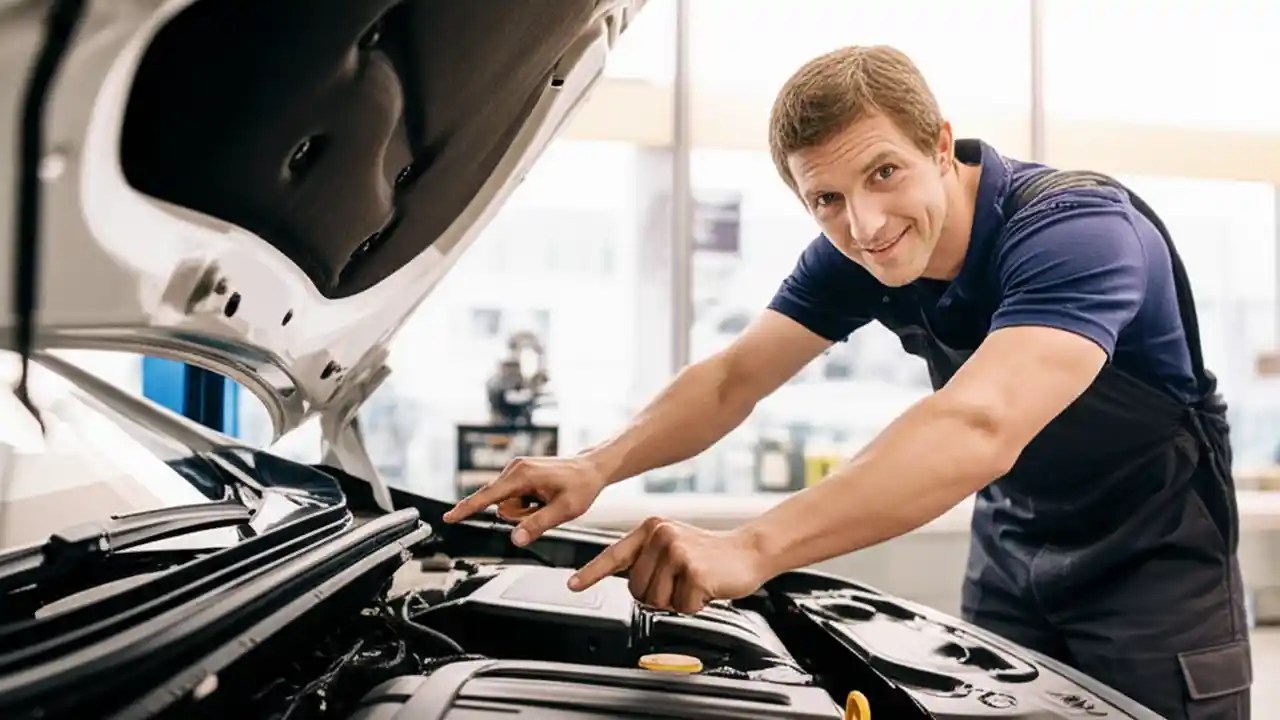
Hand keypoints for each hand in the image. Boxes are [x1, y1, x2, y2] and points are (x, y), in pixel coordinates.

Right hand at [442, 455, 607, 545]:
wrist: (591, 469)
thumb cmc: (581, 486)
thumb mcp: (564, 510)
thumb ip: (538, 525)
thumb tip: (516, 539)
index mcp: (522, 475)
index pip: (488, 496)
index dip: (467, 508)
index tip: (449, 518)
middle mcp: (515, 469)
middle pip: (501, 507)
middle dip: (520, 516)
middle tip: (548, 508)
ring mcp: (516, 470)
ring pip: (508, 506)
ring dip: (526, 512)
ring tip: (548, 502)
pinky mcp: (519, 474)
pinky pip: (514, 499)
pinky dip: (528, 505)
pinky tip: (545, 498)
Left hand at [568, 517, 769, 613]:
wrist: (748, 551)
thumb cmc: (710, 554)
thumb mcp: (673, 545)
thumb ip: (648, 558)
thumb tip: (628, 583)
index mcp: (652, 528)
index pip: (615, 554)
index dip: (592, 573)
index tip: (573, 586)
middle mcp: (660, 535)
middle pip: (637, 590)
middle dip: (658, 595)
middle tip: (681, 582)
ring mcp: (676, 552)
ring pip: (656, 601)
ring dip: (677, 600)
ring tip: (694, 581)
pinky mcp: (693, 571)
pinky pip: (681, 606)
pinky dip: (695, 605)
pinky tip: (707, 587)